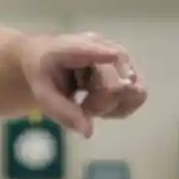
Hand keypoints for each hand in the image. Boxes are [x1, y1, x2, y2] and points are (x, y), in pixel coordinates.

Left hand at [18, 32, 147, 137]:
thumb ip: (62, 111)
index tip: (119, 73)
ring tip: (89, 106)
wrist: (43, 58)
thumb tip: (88, 131)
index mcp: (78, 47)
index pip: (98, 51)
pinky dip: (120, 107)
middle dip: (101, 104)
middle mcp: (105, 47)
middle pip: (119, 83)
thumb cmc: (40, 73)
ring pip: (135, 91)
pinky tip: (99, 105)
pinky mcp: (127, 69)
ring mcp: (120, 58)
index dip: (109, 60)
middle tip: (81, 108)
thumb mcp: (42, 93)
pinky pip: (137, 95)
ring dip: (113, 107)